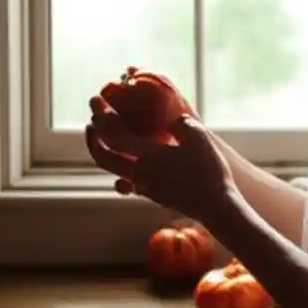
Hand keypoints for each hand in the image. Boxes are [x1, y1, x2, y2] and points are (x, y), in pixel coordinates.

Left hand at [86, 99, 237, 223]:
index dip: (102, 117)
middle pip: (102, 157)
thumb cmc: (208, 170)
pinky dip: (120, 165)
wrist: (215, 206)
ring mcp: (144, 186)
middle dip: (92, 137)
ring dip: (103, 151)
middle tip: (92, 119)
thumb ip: (180, 123)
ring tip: (104, 136)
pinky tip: (128, 159)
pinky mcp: (152, 194)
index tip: (96, 101)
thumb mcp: (199, 136)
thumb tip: (171, 122)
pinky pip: (126, 179)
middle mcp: (140, 173)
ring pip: (112, 169)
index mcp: (148, 156)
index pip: (114, 136)